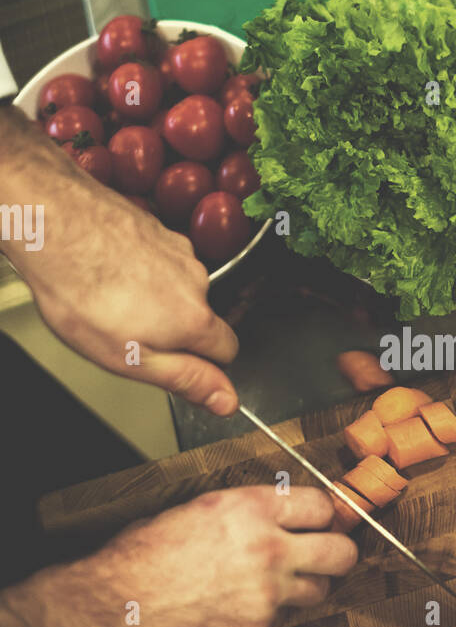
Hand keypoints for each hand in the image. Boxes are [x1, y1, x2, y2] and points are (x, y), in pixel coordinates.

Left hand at [0, 107, 238, 414]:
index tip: (176, 365)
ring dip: (156, 297)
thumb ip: (186, 379)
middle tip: (128, 332)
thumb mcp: (130, 359)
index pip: (228, 351)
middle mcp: (197, 280)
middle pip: (200, 317)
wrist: (55, 224)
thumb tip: (228, 401)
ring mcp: (179, 250)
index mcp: (194, 319)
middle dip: (173, 329)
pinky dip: (142, 269)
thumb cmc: (83, 293)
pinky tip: (110, 272)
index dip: (206, 365)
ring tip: (112, 298)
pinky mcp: (160, 229)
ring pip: (178, 287)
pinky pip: (161, 261)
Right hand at [0, 486, 356, 626]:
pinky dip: (268, 616)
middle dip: (339, 552)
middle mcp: (270, 549)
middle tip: (329, 554)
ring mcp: (268, 594)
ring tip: (278, 585)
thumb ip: (246, 513)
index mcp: (253, 509)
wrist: (122, 605)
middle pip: (341, 552)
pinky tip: (239, 608)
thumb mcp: (199, 510)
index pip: (322, 505)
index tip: (326, 519)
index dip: (327, 514)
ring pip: (319, 591)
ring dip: (306, 587)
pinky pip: (282, 620)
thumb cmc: (146, 555)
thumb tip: (273, 516)